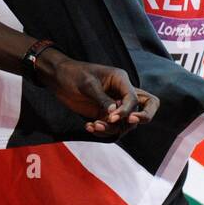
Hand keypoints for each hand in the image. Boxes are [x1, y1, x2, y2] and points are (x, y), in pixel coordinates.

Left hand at [35, 50, 159, 137]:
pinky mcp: (104, 113)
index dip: (126, 110)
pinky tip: (88, 127)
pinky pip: (111, 127)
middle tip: (130, 122)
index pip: (134, 99)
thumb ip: (102, 99)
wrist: (58, 78)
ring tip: (94, 126)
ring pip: (125, 123)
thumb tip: (115, 113)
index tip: (111, 117)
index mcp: (120, 80)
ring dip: (111, 128)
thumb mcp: (88, 84)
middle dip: (143, 117)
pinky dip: (102, 130)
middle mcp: (121, 92)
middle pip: (145, 107)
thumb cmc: (74, 74)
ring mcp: (114, 104)